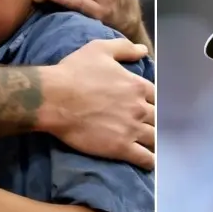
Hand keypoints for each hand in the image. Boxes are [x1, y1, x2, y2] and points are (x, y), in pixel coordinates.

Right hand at [42, 38, 154, 169]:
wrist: (54, 98)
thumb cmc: (74, 71)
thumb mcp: (99, 49)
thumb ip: (125, 48)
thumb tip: (143, 50)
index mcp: (136, 85)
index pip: (156, 95)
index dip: (151, 100)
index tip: (147, 104)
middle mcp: (139, 107)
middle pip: (158, 117)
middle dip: (154, 120)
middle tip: (148, 124)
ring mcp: (132, 129)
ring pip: (154, 138)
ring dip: (154, 140)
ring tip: (152, 145)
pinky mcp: (121, 148)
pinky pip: (145, 158)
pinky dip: (150, 161)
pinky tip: (150, 162)